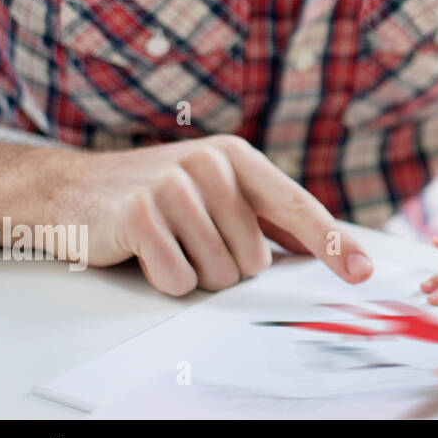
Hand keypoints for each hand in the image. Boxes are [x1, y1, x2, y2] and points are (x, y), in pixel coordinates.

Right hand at [38, 134, 372, 295]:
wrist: (74, 190)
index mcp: (239, 157)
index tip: (363, 270)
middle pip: (254, 259)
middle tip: (193, 242)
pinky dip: (166, 279)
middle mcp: (211, 164)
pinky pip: (179, 279)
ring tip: (169, 243)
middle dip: (228, 266)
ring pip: (219, 274)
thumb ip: (267, 215)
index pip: (299, 207)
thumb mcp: (217, 190)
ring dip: (195, 273)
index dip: (334, 243)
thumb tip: (329, 246)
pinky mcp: (141, 214)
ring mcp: (175, 185)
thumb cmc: (157, 195)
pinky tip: (147, 252)